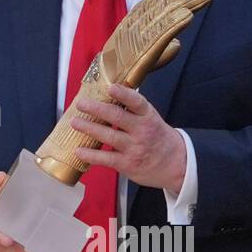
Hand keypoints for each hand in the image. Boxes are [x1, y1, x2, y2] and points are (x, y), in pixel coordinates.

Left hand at [70, 84, 186, 190]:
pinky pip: (106, 158)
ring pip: (109, 136)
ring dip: (89, 128)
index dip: (124, 94)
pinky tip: (78, 150)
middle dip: (96, 109)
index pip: (137, 102)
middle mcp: (142, 130)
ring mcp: (134, 148)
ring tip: (75, 122)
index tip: (111, 88)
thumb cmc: (156, 136)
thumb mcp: (150, 118)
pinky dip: (91, 155)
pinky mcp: (127, 164)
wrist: (175, 164)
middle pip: (117, 117)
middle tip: (81, 103)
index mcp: (147, 116)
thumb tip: (107, 91)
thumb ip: (132, 109)